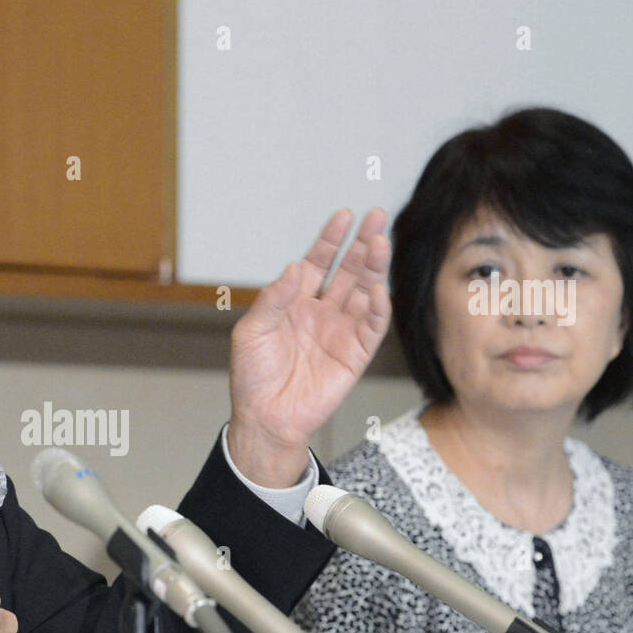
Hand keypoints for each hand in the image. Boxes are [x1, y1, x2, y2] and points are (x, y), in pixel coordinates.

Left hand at [228, 207, 390, 486]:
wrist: (265, 417)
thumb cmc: (253, 376)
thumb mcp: (252, 332)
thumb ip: (273, 299)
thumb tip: (293, 267)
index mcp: (295, 301)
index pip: (318, 262)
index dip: (331, 240)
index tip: (344, 216)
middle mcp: (322, 311)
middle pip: (348, 270)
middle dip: (362, 244)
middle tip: (377, 216)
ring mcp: (340, 331)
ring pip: (364, 292)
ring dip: (374, 269)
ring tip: (381, 243)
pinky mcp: (355, 354)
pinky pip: (372, 327)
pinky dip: (379, 308)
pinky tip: (381, 289)